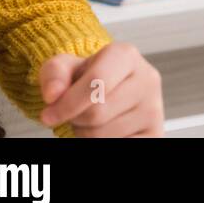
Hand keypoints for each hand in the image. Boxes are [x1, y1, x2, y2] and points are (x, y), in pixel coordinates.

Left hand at [37, 42, 164, 136]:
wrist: (111, 89)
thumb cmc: (87, 79)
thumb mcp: (66, 68)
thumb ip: (54, 74)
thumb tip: (53, 95)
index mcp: (126, 56)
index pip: (98, 83)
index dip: (67, 104)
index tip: (48, 115)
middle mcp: (147, 79)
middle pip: (97, 113)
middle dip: (76, 118)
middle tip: (75, 112)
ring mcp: (154, 108)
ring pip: (103, 135)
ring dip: (86, 133)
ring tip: (91, 119)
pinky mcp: (155, 132)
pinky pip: (117, 147)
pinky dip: (101, 143)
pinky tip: (105, 129)